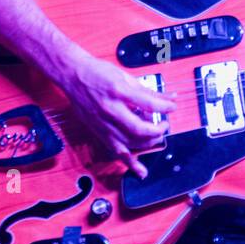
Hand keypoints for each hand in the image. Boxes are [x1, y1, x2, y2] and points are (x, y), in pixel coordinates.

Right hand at [57, 49, 175, 177]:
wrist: (72, 76)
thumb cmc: (97, 73)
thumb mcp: (126, 77)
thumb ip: (148, 91)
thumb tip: (169, 98)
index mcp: (119, 91)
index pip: (149, 104)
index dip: (165, 108)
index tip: (172, 108)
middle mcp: (111, 110)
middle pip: (139, 129)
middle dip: (157, 130)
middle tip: (164, 125)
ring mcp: (104, 123)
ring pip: (130, 142)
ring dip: (148, 142)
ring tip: (156, 136)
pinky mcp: (99, 132)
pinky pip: (116, 151)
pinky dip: (130, 162)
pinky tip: (141, 171)